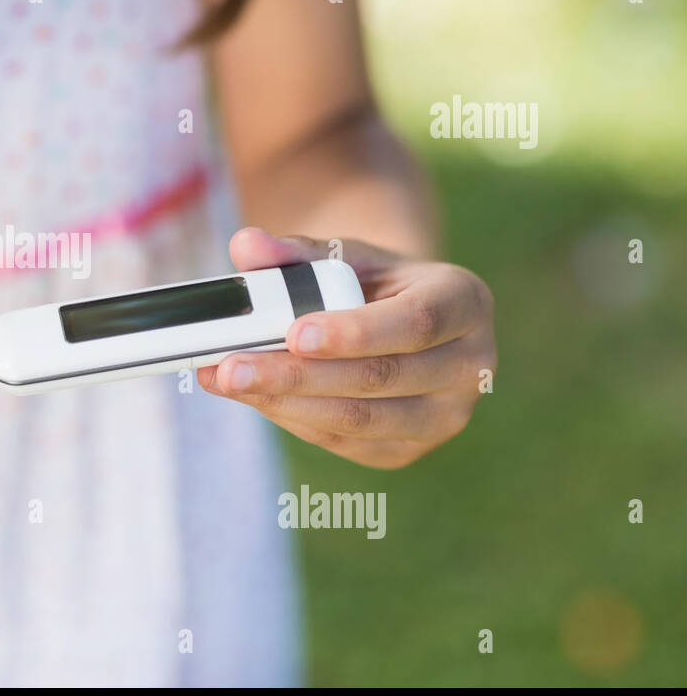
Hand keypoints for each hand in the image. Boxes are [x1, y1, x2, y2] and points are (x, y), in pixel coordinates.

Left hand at [199, 228, 496, 467]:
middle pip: (379, 379)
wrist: (397, 321)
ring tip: (226, 380)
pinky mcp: (408, 449)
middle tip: (231, 365)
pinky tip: (251, 395)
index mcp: (464, 302)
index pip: (416, 322)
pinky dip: (291, 418)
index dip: (356, 332)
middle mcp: (470, 365)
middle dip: (296, 374)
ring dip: (284, 402)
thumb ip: (293, 251)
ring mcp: (444, 417)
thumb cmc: (370, 283)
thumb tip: (245, 245)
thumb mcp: (341, 255)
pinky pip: (344, 442)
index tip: (294, 334)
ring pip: (358, 420)